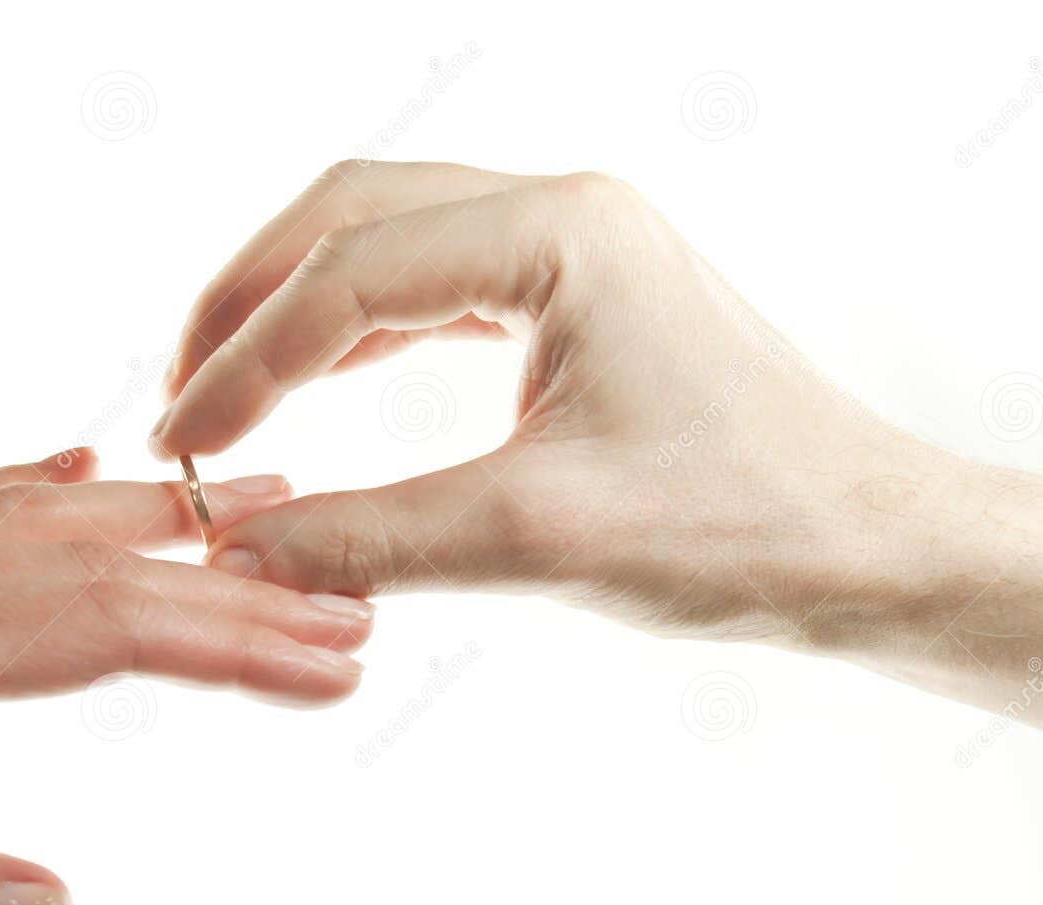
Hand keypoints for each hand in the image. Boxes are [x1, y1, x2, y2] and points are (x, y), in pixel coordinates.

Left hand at [0, 450, 373, 904]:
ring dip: (166, 521)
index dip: (237, 644)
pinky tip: (76, 468)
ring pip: (49, 518)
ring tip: (261, 508)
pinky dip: (37, 484)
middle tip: (352, 596)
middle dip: (240, 586)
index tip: (338, 658)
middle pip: (109, 567)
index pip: (113, 632)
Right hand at [151, 161, 1042, 729]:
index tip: (184, 450)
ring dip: (292, 309)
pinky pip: (429, 287)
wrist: (862, 546)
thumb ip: (372, 539)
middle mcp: (561, 211)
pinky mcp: (571, 293)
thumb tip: (237, 555)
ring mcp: (568, 245)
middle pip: (350, 213)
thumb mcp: (537, 538)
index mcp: (561, 233)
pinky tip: (310, 386)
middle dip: (247, 301)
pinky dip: (354, 333)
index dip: (246, 362)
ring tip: (222, 392)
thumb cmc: (739, 527)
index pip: (350, 274)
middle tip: (179, 398)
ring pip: (383, 239)